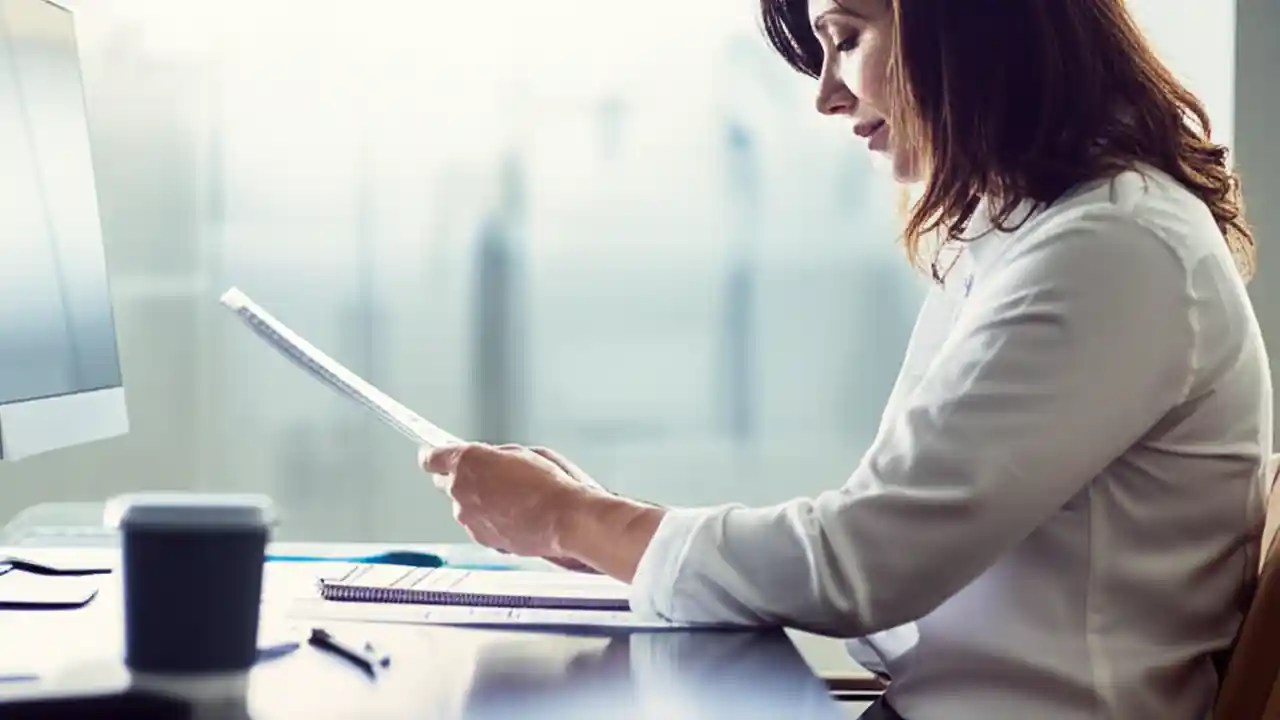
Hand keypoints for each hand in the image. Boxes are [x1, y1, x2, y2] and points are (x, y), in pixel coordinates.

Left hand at [420, 443, 602, 559]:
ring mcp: (468, 517)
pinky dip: (488, 519)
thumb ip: (492, 457)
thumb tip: (487, 462)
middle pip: (444, 482)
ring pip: (463, 505)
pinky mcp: (480, 537)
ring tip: (509, 498)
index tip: (437, 455)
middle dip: (458, 478)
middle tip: (483, 476)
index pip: (431, 457)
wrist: (563, 519)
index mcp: (466, 461)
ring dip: (477, 500)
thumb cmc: (548, 483)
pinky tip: (513, 514)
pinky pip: (477, 523)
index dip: (435, 455)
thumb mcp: (520, 453)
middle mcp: (460, 490)